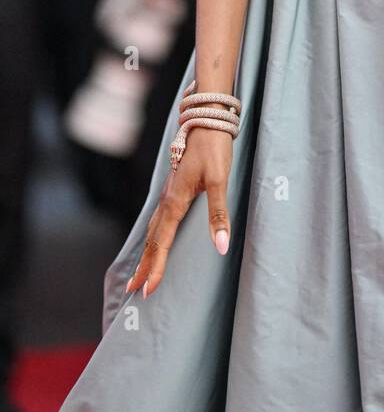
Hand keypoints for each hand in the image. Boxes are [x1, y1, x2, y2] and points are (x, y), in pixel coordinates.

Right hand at [124, 126, 232, 299]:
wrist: (206, 120)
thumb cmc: (213, 149)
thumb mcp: (219, 180)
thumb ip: (219, 214)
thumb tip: (221, 245)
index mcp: (175, 202)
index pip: (163, 243)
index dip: (157, 267)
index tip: (148, 290)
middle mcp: (167, 200)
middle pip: (152, 240)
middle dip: (144, 266)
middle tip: (134, 291)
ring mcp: (168, 193)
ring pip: (153, 230)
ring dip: (147, 253)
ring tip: (139, 273)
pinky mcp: (174, 188)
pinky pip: (158, 219)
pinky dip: (153, 236)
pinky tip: (155, 239)